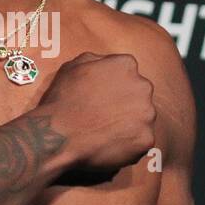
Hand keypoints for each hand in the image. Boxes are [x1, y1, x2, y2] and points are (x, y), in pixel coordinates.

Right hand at [35, 52, 155, 183]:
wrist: (57, 136)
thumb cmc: (61, 101)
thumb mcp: (73, 66)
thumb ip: (97, 60)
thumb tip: (105, 63)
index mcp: (126, 65)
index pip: (128, 73)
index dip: (114, 86)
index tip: (102, 97)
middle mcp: (142, 86)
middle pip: (139, 95)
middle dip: (126, 104)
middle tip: (105, 116)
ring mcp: (147, 114)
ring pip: (142, 118)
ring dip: (129, 124)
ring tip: (106, 132)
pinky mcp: (146, 139)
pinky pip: (141, 141)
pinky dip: (128, 145)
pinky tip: (109, 144)